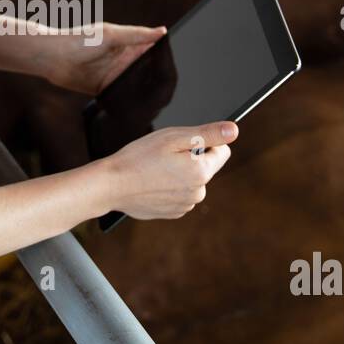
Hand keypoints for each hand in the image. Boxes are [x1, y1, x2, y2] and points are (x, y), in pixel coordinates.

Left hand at [42, 21, 167, 95]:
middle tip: (169, 94)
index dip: (167, 62)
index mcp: (129, 45)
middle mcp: (125, 61)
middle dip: (158, 82)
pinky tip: (137, 110)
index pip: (155, 53)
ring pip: (138, 88)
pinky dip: (129, 104)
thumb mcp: (110, 35)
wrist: (52, 58)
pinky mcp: (105, 90)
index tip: (176, 73)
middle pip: (149, 73)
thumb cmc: (79, 40)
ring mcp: (116, 76)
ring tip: (157, 106)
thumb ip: (136, 35)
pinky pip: (122, 98)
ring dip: (145, 95)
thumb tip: (162, 31)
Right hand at [102, 121, 236, 219]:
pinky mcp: (173, 213)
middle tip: (163, 156)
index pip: (222, 152)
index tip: (182, 143)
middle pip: (205, 167)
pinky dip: (169, 187)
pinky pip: (179, 194)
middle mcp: (198, 193)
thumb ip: (208, 134)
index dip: (204, 142)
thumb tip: (233, 130)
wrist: (110, 186)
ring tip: (154, 170)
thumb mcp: (173, 138)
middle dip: (190, 159)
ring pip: (191, 181)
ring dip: (179, 174)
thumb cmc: (138, 158)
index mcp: (201, 172)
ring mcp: (185, 206)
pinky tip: (151, 183)